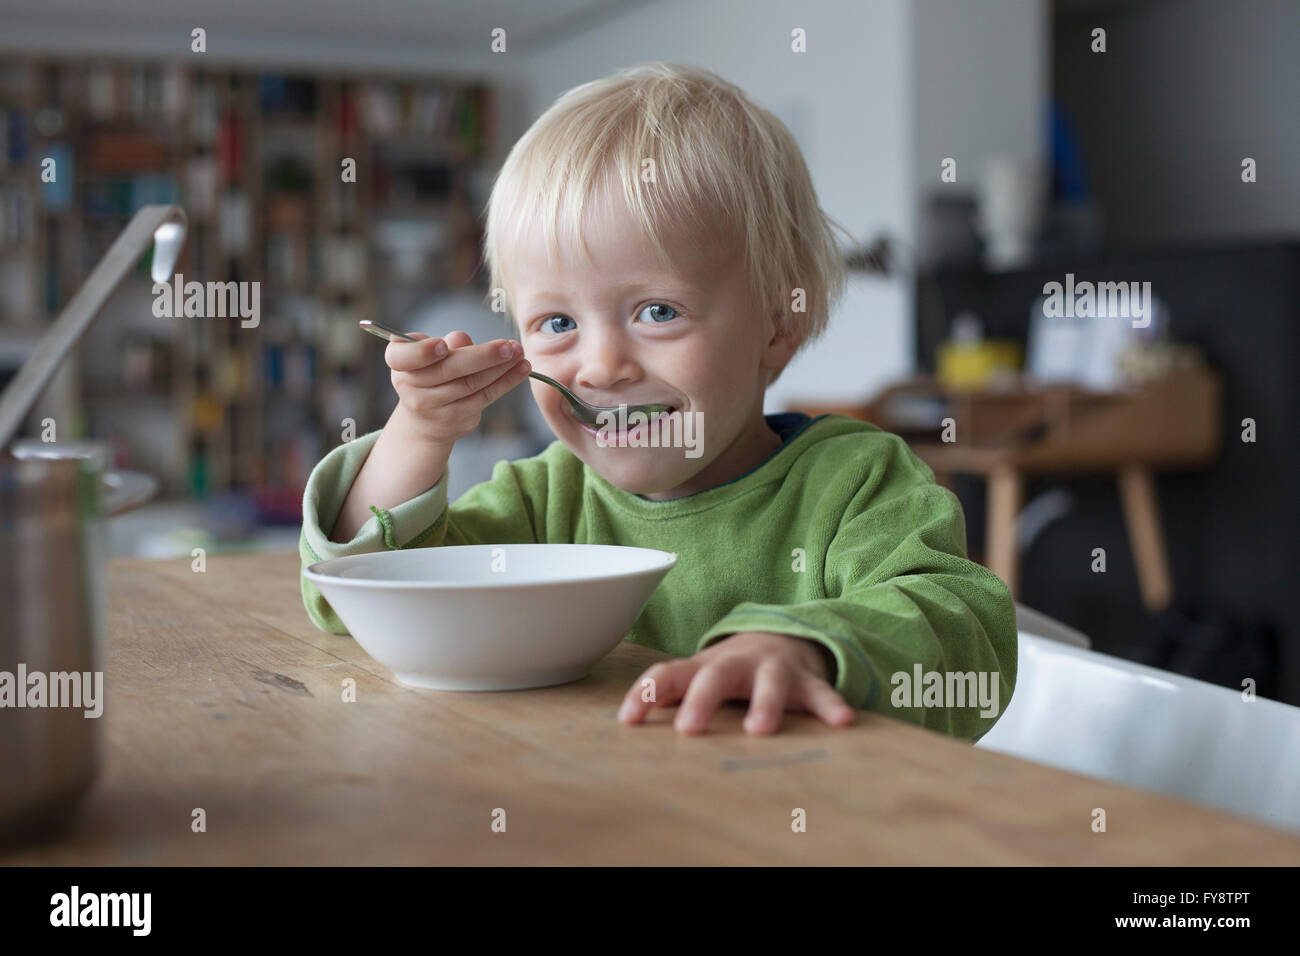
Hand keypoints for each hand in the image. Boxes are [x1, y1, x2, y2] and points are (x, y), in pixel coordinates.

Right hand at [386, 329, 531, 445]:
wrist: (426, 420)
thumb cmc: (430, 373)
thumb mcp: (431, 353)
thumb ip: (447, 344)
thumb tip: (462, 339)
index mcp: (399, 364)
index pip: (403, 357)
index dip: (422, 352)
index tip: (442, 346)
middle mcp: (410, 387)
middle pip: (447, 370)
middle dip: (481, 357)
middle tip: (507, 345)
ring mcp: (433, 407)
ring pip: (471, 384)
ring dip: (501, 368)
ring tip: (519, 352)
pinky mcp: (456, 418)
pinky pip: (485, 397)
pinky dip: (506, 382)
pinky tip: (522, 368)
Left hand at [617, 631, 854, 735]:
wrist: (780, 637)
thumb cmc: (726, 672)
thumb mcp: (697, 679)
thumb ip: (671, 698)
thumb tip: (626, 726)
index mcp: (702, 668)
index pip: (667, 675)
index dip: (646, 694)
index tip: (628, 720)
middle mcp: (735, 665)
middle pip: (715, 677)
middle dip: (701, 701)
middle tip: (688, 730)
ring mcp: (772, 669)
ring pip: (769, 684)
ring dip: (764, 705)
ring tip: (759, 731)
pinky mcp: (807, 680)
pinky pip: (820, 693)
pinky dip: (831, 706)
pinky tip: (842, 722)